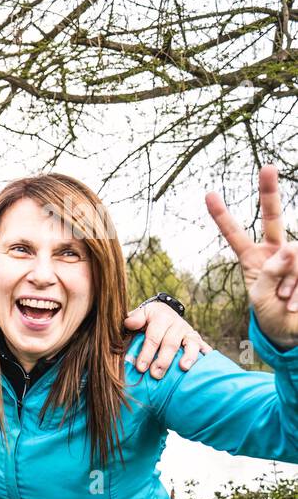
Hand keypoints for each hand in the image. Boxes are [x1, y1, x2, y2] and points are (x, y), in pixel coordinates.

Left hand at [123, 302, 210, 377]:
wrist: (164, 312)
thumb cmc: (148, 319)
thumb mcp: (140, 314)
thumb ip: (134, 319)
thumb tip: (129, 323)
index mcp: (161, 317)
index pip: (153, 337)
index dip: (147, 353)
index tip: (140, 368)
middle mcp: (177, 324)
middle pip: (171, 343)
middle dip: (163, 360)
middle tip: (156, 375)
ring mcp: (188, 331)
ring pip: (190, 344)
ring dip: (188, 356)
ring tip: (183, 368)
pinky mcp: (197, 339)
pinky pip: (203, 347)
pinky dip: (205, 355)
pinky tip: (204, 365)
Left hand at [206, 165, 297, 349]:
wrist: (292, 331)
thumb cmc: (270, 315)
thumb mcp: (259, 298)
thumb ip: (269, 274)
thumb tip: (289, 248)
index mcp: (252, 258)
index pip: (234, 233)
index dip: (222, 215)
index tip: (209, 193)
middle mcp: (275, 250)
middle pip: (272, 216)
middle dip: (269, 192)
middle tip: (267, 167)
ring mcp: (295, 256)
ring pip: (293, 254)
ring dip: (288, 282)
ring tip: (285, 301)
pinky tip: (294, 304)